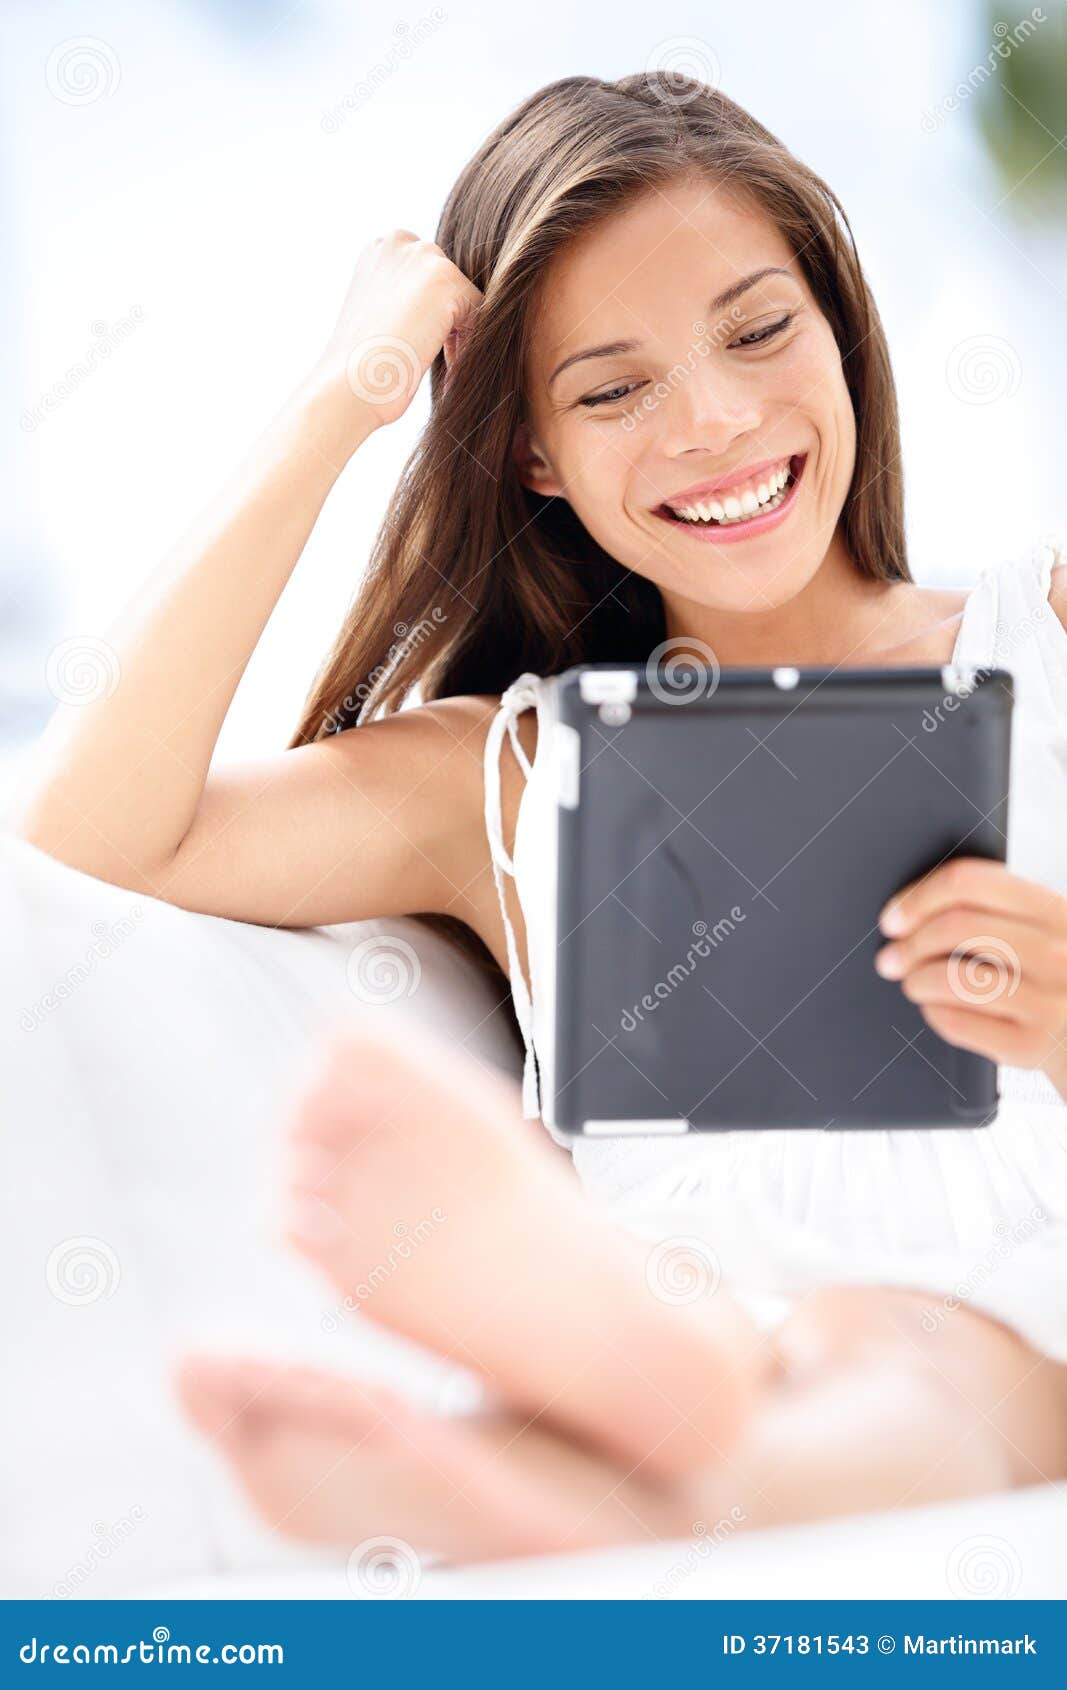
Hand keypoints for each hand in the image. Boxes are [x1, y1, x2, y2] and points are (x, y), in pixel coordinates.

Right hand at [310, 229, 482, 436]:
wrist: (348, 387)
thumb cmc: (360, 368)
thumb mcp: (379, 318)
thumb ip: (406, 300)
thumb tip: (440, 310)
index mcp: (380, 249)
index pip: (429, 278)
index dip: (433, 317)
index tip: (425, 350)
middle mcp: (400, 242)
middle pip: (451, 285)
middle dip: (451, 324)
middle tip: (444, 364)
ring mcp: (425, 257)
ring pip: (467, 300)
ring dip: (462, 336)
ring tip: (448, 370)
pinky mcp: (448, 281)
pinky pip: (481, 315)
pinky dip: (472, 346)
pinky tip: (451, 372)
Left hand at [874, 857, 1066, 1100]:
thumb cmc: (1050, 980)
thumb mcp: (1039, 934)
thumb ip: (990, 911)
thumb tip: (907, 911)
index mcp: (1055, 911)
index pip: (970, 882)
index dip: (918, 897)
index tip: (891, 918)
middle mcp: (1058, 952)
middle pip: (956, 927)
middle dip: (909, 944)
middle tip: (889, 958)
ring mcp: (1049, 1002)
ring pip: (952, 976)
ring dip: (916, 979)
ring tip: (911, 983)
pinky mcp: (1031, 1046)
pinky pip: (957, 1021)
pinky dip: (933, 1012)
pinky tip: (935, 1008)